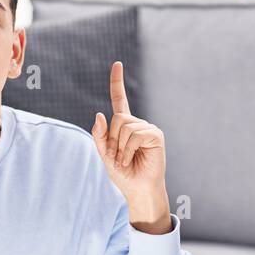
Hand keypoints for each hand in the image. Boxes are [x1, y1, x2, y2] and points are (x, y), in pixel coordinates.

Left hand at [91, 60, 169, 231]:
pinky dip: (128, 150)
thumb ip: (99, 136)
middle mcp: (136, 124)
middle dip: (112, 140)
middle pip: (117, 118)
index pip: (119, 100)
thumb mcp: (105, 155)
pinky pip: (135, 135)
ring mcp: (147, 129)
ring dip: (120, 148)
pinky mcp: (155, 136)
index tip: (117, 64)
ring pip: (125, 127)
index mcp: (124, 126)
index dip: (117, 82)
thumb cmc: (123, 174)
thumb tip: (99, 113)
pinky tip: (131, 160)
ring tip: (125, 160)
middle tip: (117, 156)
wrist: (138, 189)